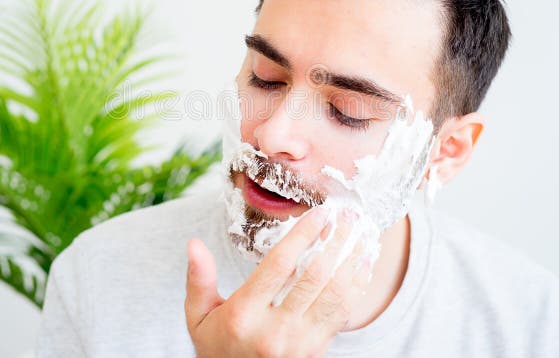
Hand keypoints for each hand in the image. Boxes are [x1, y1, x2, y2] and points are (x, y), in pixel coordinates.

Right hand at [184, 208, 370, 357]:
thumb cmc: (217, 350)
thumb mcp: (199, 317)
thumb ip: (199, 280)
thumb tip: (194, 243)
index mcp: (244, 315)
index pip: (279, 265)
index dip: (303, 235)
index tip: (321, 213)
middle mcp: (274, 330)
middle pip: (314, 276)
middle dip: (336, 241)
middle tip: (349, 216)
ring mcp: (299, 345)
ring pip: (335, 295)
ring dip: (353, 262)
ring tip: (364, 236)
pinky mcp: (316, 353)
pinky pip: (342, 315)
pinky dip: (356, 288)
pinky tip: (363, 267)